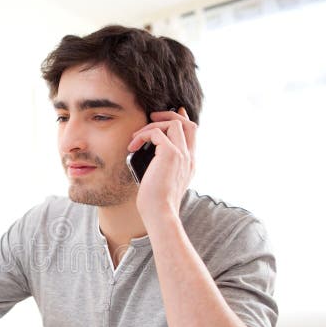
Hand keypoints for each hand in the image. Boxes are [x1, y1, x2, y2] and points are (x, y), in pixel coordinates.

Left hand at [127, 107, 196, 226]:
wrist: (160, 213)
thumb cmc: (156, 203)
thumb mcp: (161, 182)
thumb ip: (160, 167)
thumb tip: (146, 156)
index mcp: (190, 163)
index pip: (193, 133)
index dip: (183, 119)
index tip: (173, 112)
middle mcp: (189, 157)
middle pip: (187, 123)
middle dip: (169, 115)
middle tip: (151, 117)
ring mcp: (182, 154)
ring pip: (174, 123)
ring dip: (152, 125)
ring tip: (136, 137)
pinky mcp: (170, 154)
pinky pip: (157, 132)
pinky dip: (142, 135)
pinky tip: (132, 146)